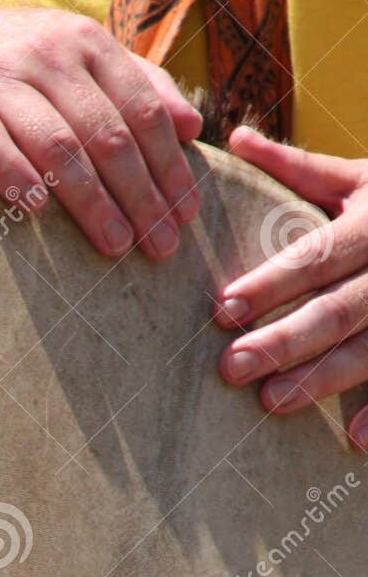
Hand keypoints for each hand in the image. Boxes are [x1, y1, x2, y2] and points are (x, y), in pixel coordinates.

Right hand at [0, 4, 202, 258]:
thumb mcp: (76, 54)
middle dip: (140, 194)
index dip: (169, 164)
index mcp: (85, 42)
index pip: (141, 109)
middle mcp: (45, 53)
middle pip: (105, 133)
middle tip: (161, 244)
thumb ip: (137, 82)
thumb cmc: (9, 57)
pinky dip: (11, 172)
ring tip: (115, 243)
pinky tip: (36, 208)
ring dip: (90, 199)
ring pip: (54, 141)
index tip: (187, 213)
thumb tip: (192, 126)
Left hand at [216, 127, 367, 446]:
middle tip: (231, 367)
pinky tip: (357, 439)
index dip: (270, 283)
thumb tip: (235, 137)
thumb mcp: (364, 176)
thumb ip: (300, 167)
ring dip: (324, 379)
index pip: (315, 255)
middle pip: (337, 308)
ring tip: (272, 402)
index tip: (222, 309)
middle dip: (283, 339)